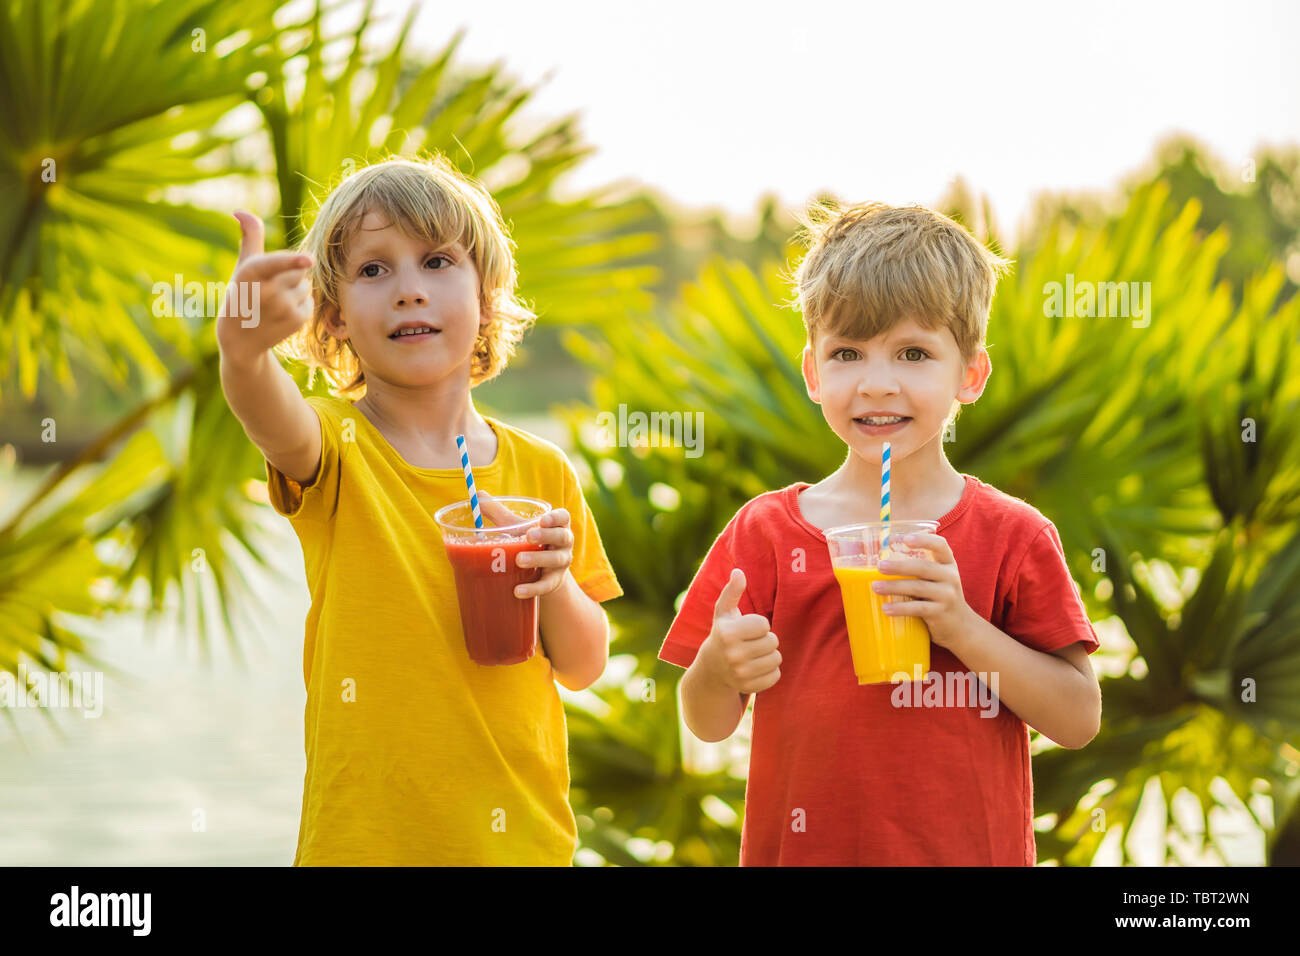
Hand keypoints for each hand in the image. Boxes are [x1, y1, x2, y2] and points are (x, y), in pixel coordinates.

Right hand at [216, 210, 313, 362]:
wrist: (241, 340)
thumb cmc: (242, 294)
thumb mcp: (243, 266)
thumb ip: (249, 237)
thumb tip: (240, 211)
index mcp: (250, 273)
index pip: (275, 263)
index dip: (292, 260)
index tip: (308, 259)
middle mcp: (266, 292)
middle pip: (299, 268)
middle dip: (291, 271)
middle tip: (270, 285)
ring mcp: (283, 308)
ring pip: (306, 284)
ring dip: (296, 288)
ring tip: (274, 301)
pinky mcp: (297, 321)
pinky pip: (310, 300)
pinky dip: (301, 303)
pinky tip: (282, 312)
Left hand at [478, 491, 573, 599]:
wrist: (541, 571)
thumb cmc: (528, 542)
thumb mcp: (516, 527)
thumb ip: (499, 513)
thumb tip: (477, 496)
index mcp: (556, 525)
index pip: (563, 518)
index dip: (555, 518)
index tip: (542, 519)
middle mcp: (563, 543)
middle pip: (562, 537)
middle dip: (546, 536)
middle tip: (528, 536)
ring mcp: (561, 563)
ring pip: (555, 560)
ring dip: (538, 559)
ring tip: (519, 560)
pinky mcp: (554, 582)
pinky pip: (546, 585)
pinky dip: (533, 588)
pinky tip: (518, 590)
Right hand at [701, 568, 780, 693]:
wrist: (712, 669)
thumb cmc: (723, 633)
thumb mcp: (724, 612)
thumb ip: (732, 591)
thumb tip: (738, 572)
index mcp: (727, 634)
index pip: (764, 624)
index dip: (759, 625)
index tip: (747, 629)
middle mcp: (732, 655)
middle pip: (773, 641)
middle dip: (766, 639)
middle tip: (752, 643)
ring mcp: (740, 674)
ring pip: (776, 659)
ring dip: (769, 655)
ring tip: (755, 654)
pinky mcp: (749, 688)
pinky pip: (776, 676)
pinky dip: (770, 671)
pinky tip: (756, 668)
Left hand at [873, 532, 977, 649]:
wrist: (960, 625)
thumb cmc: (938, 596)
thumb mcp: (935, 578)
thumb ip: (917, 568)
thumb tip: (879, 560)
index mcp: (947, 563)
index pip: (940, 545)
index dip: (923, 539)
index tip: (903, 538)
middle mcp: (950, 576)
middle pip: (924, 567)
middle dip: (899, 566)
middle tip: (879, 566)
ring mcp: (947, 595)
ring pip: (918, 588)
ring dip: (894, 587)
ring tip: (875, 587)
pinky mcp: (940, 613)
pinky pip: (918, 608)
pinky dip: (900, 608)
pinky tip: (885, 609)